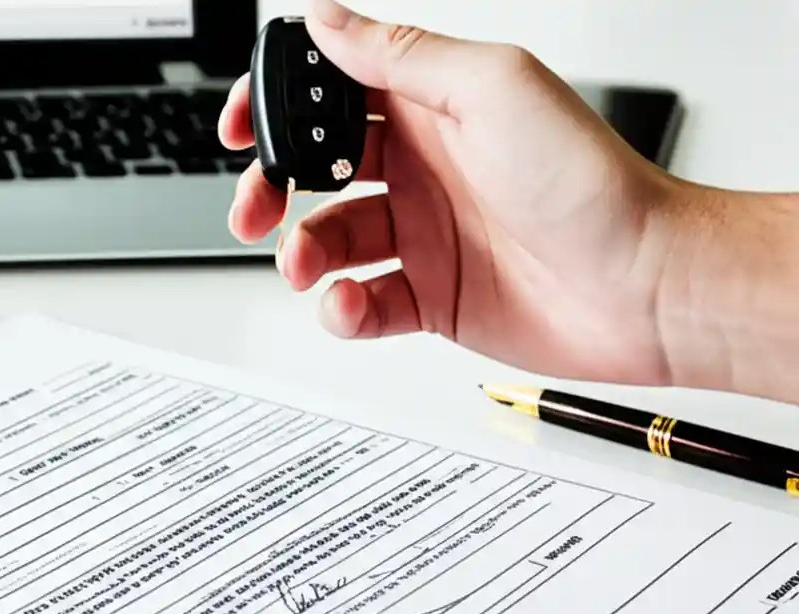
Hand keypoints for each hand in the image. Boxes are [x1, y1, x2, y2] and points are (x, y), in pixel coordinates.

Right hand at [221, 0, 685, 385]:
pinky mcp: (430, 296)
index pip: (332, 92)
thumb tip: (327, 19)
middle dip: (272, 188)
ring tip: (304, 266)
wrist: (647, 287)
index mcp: (432, 106)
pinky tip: (350, 304)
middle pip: (314, 169)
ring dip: (301, 254)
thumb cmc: (591, 184)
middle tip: (255, 209)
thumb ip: (401, 53)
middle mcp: (422, 167)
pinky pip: (361, 302)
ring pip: (327, 239)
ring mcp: (424, 234)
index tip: (242, 125)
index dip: (279, 104)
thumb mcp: (490, 89)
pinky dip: (341, 309)